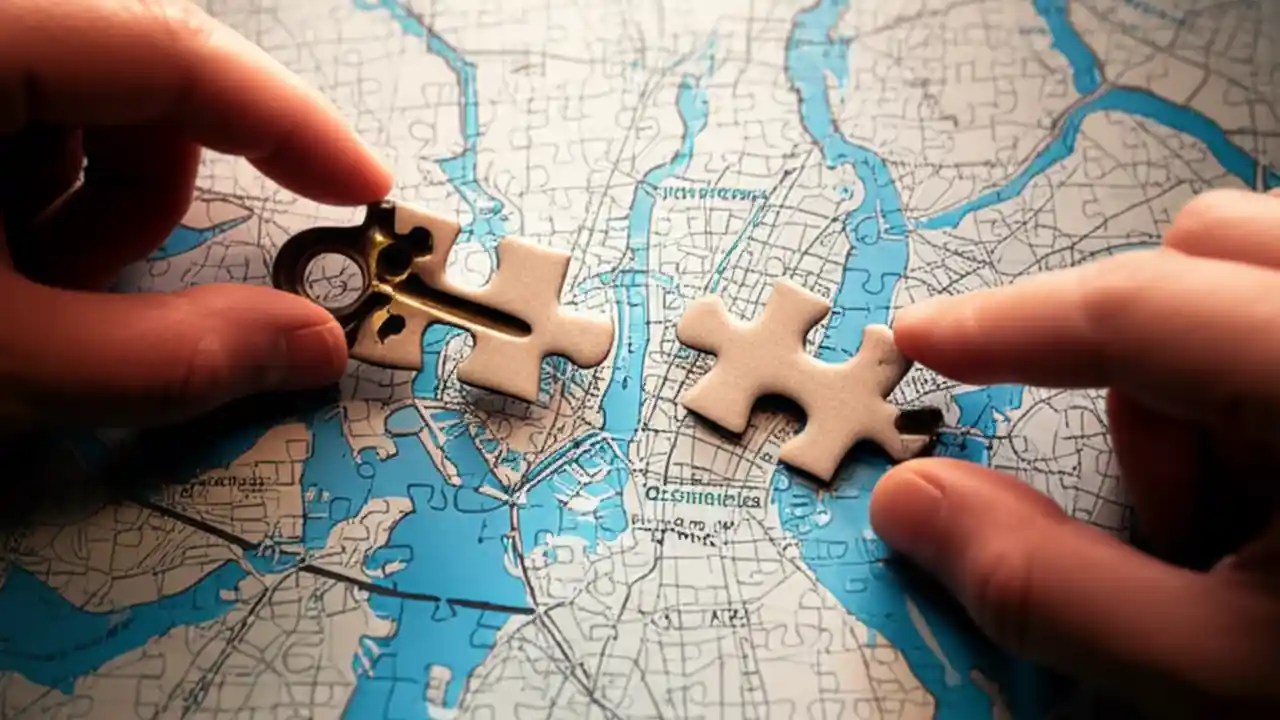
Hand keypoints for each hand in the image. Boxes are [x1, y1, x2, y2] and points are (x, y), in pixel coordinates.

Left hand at [0, 0, 390, 429]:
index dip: (288, 123)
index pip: (173, 47)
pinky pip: (31, 121)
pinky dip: (47, 204)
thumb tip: (316, 346)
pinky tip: (0, 271)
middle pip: (136, 82)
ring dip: (99, 212)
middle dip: (154, 200)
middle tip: (115, 295)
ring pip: (86, 109)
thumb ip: (165, 358)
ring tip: (36, 296)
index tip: (364, 191)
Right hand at [871, 188, 1279, 716]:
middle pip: (1204, 253)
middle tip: (1176, 511)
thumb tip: (912, 504)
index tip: (923, 339)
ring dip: (1211, 392)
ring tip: (1261, 528)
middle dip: (1146, 374)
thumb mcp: (1219, 674)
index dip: (1007, 322)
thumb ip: (1045, 588)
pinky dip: (1265, 391)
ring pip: (1254, 281)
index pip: (1138, 307)